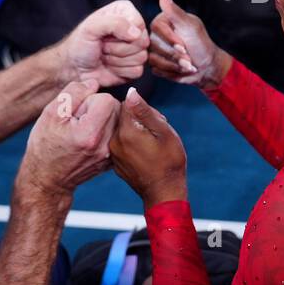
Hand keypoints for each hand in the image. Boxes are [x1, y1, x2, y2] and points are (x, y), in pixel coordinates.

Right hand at [19, 78, 120, 200]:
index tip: (78, 111)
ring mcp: (109, 156)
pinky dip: (107, 132)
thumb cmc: (45, 145)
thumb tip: (94, 83)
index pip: (107, 99)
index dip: (91, 99)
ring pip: (119, 121)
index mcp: (88, 134)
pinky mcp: (111, 160)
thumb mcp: (51, 113)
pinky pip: (117, 135)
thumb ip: (74, 93)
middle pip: (116, 109)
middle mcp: (103, 146)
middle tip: (80, 120)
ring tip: (85, 129)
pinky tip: (91, 138)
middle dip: (99, 108)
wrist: (47, 178)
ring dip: (104, 119)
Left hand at [59, 0, 148, 87]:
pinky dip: (120, 71)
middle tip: (103, 46)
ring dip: (117, 60)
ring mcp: (135, 48)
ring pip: (141, 57)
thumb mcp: (91, 27)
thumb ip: (114, 23)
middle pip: (142, 42)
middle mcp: (132, 29)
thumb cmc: (79, 44)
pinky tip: (110, 65)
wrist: (74, 67)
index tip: (105, 34)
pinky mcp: (135, 66)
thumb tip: (136, 33)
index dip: (123, 33)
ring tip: (105, 55)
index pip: (139, 23)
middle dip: (118, 47)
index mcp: (124, 12)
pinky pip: (137, 71)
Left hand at [110, 87, 187, 208]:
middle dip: (140, 120)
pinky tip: (146, 155)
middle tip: (156, 134)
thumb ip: (145, 111)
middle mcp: (114, 142)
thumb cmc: (169, 161)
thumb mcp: (163, 132)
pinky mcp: (116, 163)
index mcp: (125, 132)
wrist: (164, 192)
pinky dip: (132, 145)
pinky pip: (122, 145)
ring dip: (136, 132)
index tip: (156, 121)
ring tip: (152, 145)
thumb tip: (130, 92)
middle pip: (124, 117)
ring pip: (123, 131)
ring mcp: (114, 154)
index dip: (144, 109)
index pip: (126, 104)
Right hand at [149, 0, 229, 89]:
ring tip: (188, 65)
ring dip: (174, 65)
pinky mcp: (156, 64)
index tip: (184, 46)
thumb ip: (174, 10)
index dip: (170, 40)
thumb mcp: (189, 26)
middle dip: (175, 55)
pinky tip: (180, 70)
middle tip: (189, 58)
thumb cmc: (201, 44)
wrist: (207, 67)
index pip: (156, 28)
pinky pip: (156, 69)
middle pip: (155, 45)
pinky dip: (171, 71)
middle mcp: (155, 34)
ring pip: (154, 59)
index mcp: (162, 21)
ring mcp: (154, 50)